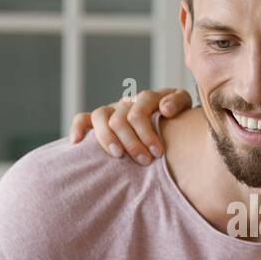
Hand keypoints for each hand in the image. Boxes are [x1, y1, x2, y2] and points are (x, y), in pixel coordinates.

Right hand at [68, 88, 192, 162]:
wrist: (170, 127)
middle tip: (144, 160)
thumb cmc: (177, 122)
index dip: (148, 132)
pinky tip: (76, 143)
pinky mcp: (98, 121)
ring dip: (107, 138)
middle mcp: (127, 103)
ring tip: (118, 156)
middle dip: (132, 142)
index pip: (141, 110)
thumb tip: (165, 109)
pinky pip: (83, 119)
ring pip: (100, 116)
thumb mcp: (184, 109)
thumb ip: (178, 103)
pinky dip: (77, 128)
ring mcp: (112, 111)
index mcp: (148, 98)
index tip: (157, 153)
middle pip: (121, 118)